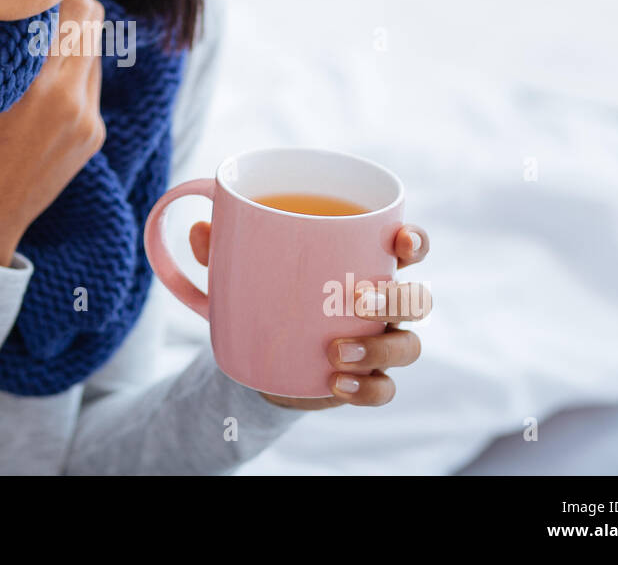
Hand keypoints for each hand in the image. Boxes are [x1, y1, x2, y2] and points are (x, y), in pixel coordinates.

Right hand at [0, 0, 106, 265]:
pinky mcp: (93, 137)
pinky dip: (72, 68)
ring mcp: (87, 121)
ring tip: (35, 38)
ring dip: (71, 35)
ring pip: (94, 50)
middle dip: (64, 3)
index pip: (66, 7)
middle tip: (32, 0)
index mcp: (32, 89)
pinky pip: (91, 83)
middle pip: (91, 19)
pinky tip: (40, 78)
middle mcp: (70, 102)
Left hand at [189, 221, 431, 410]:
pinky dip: (366, 388)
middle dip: (397, 298)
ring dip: (379, 349)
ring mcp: (380, 342)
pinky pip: (385, 389)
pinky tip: (336, 382)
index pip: (408, 246)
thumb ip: (223, 249)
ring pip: (409, 346)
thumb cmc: (267, 292)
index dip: (414, 241)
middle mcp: (383, 302)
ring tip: (335, 352)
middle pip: (417, 297)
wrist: (262, 353)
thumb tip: (200, 230)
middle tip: (357, 300)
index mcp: (365, 262)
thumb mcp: (242, 270)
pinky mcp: (368, 379)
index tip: (399, 240)